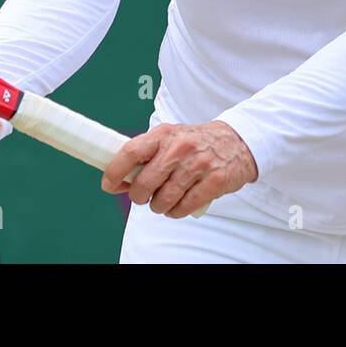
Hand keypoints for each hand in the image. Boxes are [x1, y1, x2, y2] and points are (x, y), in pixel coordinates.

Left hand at [101, 120, 258, 219]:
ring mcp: (197, 165)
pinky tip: (178, 206)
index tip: (108, 184)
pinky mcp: (213, 181)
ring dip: (159, 206)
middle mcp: (179, 148)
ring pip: (164, 199)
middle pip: (145, 183)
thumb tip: (120, 178)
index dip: (115, 171)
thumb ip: (147, 154)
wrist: (237, 141)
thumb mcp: (170, 137)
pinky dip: (176, 212)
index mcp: (164, 134)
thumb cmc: (196, 142)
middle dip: (139, 196)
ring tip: (164, 201)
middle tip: (144, 196)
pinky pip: (184, 207)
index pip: (130, 152)